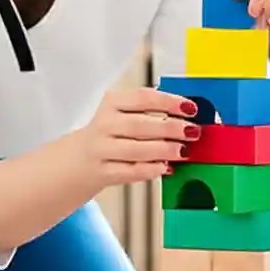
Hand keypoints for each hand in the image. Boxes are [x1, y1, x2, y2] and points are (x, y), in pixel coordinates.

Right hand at [73, 87, 200, 187]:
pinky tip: (165, 167)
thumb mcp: (122, 114)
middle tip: (192, 132)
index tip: (191, 108)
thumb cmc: (109, 134)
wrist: (76, 160)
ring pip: (136, 149)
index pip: (143, 97)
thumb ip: (150, 111)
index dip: (169, 102)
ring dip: (164, 150)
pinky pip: (131, 171)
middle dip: (170, 128)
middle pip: (140, 124)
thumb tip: (187, 114)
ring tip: (184, 151)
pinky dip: (151, 169)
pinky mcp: (102, 172)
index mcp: (112, 102)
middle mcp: (104, 124)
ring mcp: (101, 149)